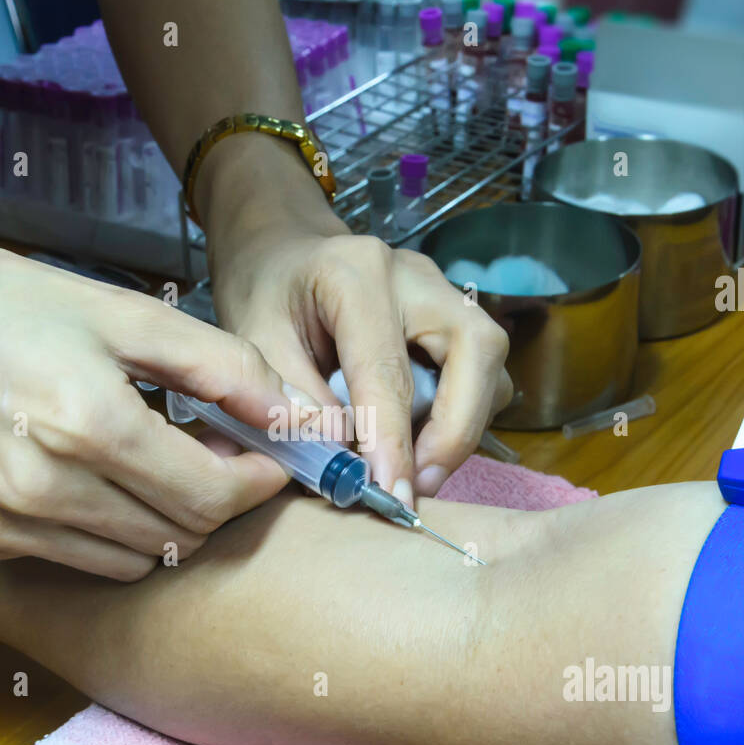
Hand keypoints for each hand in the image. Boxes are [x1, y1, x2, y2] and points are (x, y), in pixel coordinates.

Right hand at [0, 240, 294, 579]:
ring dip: (161, 519)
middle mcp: (43, 489)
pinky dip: (102, 529)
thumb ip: (216, 363)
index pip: (212, 498)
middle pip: (181, 534)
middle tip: (207, 450)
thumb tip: (289, 412)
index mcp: (88, 423)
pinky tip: (83, 475)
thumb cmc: (1, 304)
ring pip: (135, 559)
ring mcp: (4, 524)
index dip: (254, 481)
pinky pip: (76, 559)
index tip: (264, 457)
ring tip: (143, 459)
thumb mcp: (119, 311)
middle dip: (213, 497)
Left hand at [201, 137, 512, 500]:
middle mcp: (414, 275)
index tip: (393, 494)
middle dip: (457, 429)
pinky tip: (418, 442)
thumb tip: (342, 466)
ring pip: (489, 363)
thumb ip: (294, 403)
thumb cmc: (264, 291)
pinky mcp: (453, 315)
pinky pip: (479, 371)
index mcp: (355, 274)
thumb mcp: (254, 343)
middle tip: (420, 485)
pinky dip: (459, 414)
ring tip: (417, 470)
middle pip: (475, 350)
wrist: (281, 249)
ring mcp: (442, 292)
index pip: (388, 369)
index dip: (393, 440)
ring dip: (463, 424)